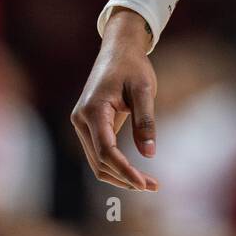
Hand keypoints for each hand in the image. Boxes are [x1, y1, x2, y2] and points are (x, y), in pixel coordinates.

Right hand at [70, 8, 158, 190]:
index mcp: (93, 111)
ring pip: (97, 162)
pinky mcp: (88, 125)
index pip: (106, 151)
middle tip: (154, 186)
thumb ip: (145, 121)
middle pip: (99, 162)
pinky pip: (99, 152)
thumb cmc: (133, 66)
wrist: (118, 48)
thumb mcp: (144, 90)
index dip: (124, 170)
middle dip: (124, 178)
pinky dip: (115, 165)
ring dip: (120, 175)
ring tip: (148, 183)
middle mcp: (81, 120)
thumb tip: (149, 155)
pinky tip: (135, 172)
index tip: (144, 184)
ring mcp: (81, 124)